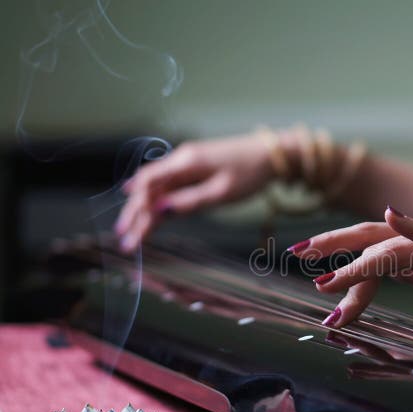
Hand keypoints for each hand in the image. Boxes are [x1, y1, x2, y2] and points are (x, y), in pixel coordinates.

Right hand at [115, 133, 274, 251]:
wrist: (271, 154)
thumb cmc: (250, 173)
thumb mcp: (221, 192)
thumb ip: (189, 201)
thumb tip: (159, 211)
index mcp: (185, 162)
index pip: (148, 185)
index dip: (135, 209)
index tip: (127, 232)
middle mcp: (181, 160)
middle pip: (148, 187)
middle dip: (134, 213)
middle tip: (124, 239)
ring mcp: (187, 163)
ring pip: (157, 187)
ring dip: (144, 209)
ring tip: (132, 233)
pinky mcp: (195, 169)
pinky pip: (170, 185)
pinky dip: (159, 201)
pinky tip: (149, 212)